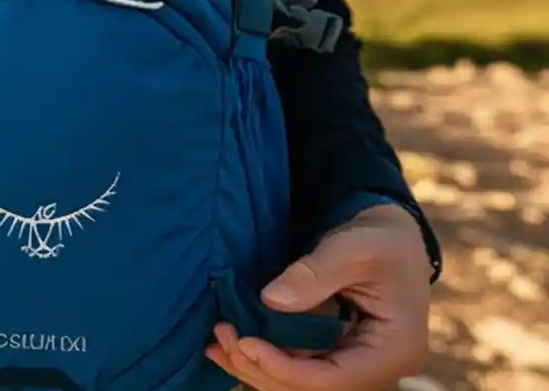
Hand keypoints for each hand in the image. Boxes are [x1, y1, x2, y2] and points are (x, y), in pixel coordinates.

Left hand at [207, 204, 432, 390]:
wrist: (392, 238)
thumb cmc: (381, 239)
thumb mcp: (353, 247)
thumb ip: (314, 273)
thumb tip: (270, 301)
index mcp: (396, 349)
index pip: (335, 379)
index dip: (285, 368)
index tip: (244, 342)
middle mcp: (379, 368)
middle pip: (313, 389)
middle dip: (262, 368)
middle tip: (222, 337)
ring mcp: (357, 365)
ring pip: (300, 384)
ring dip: (256, 368)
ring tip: (217, 341)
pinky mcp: (337, 357)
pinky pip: (298, 368)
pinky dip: (264, 359)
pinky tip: (230, 344)